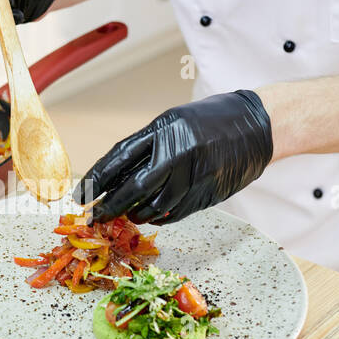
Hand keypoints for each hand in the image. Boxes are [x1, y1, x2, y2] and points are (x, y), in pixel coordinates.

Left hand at [75, 91, 274, 224]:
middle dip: (111, 205)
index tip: (81, 195)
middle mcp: (179, 154)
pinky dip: (158, 217)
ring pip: (155, 206)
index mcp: (165, 130)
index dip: (97, 179)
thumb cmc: (211, 121)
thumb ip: (147, 147)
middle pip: (134, 187)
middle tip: (96, 216)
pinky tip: (149, 215)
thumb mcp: (174, 122)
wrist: (257, 126)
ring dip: (135, 213)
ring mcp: (195, 176)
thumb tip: (114, 177)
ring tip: (125, 214)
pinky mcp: (208, 193)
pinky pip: (175, 212)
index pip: (120, 158)